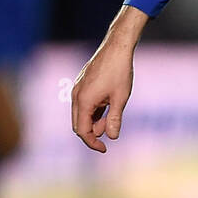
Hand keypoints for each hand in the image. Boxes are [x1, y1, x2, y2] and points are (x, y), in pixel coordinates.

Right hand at [71, 6, 146, 152]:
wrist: (117, 47)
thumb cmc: (120, 72)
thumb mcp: (120, 98)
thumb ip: (114, 119)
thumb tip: (112, 137)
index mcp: (84, 101)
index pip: (82, 131)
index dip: (92, 143)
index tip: (105, 149)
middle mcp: (76, 95)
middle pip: (78, 124)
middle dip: (92, 134)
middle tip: (108, 137)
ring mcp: (78, 89)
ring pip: (81, 114)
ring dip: (94, 122)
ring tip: (112, 119)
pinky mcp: (82, 84)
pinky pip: (84, 104)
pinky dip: (93, 112)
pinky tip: (107, 109)